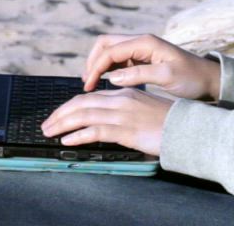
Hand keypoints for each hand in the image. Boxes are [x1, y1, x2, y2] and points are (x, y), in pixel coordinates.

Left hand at [40, 87, 172, 155]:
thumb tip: (107, 121)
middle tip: (46, 124)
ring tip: (49, 132)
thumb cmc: (169, 122)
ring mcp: (122, 114)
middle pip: (81, 103)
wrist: (188, 127)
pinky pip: (95, 130)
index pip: (90, 96)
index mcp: (124, 93)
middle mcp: (120, 100)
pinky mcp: (126, 129)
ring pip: (83, 115)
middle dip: (60, 113)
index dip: (70, 106)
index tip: (59, 115)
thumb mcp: (144, 109)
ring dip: (62, 123)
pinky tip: (67, 140)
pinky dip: (78, 135)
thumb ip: (126, 110)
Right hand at [82, 33, 219, 100]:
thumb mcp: (167, 76)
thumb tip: (112, 77)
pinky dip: (109, 69)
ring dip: (99, 65)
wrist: (209, 80)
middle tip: (87, 83)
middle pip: (106, 44)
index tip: (89, 86)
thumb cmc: (192, 78)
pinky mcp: (143, 59)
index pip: (110, 50)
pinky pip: (119, 60)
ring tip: (92, 84)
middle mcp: (141, 42)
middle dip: (93, 61)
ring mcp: (141, 50)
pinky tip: (107, 83)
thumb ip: (139, 75)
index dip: (96, 67)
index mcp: (145, 43)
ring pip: (110, 52)